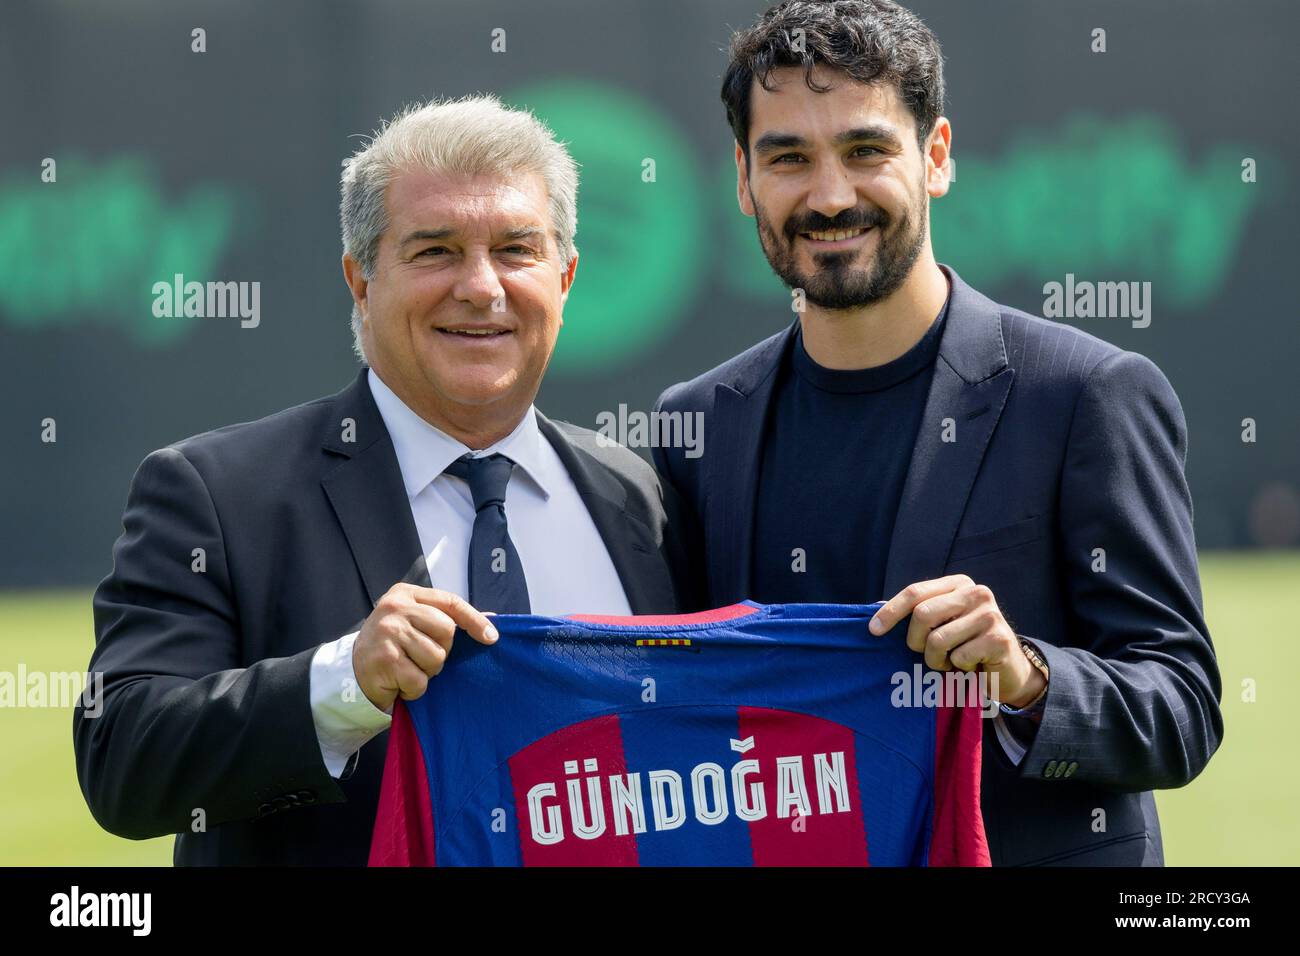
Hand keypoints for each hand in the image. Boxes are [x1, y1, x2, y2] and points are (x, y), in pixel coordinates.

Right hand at [353, 584, 497, 711]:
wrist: (353, 670)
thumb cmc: (394, 645)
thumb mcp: (417, 622)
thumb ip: (448, 619)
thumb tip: (491, 620)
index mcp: (406, 594)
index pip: (450, 602)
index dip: (474, 620)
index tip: (491, 637)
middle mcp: (395, 608)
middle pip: (447, 631)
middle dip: (442, 651)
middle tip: (421, 657)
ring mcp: (388, 632)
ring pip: (436, 658)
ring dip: (427, 672)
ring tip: (408, 668)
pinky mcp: (385, 660)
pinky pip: (420, 680)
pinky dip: (414, 688)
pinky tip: (398, 682)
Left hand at [869, 574, 1045, 707]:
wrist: (1007, 669)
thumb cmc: (966, 645)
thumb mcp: (942, 623)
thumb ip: (916, 613)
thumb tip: (875, 610)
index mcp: (958, 583)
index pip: (915, 592)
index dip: (891, 611)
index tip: (873, 631)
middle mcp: (976, 592)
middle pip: (922, 614)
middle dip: (916, 641)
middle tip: (927, 653)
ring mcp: (990, 614)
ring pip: (938, 640)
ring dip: (937, 660)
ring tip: (952, 660)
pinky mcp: (999, 638)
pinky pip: (958, 657)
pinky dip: (958, 668)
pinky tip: (971, 665)